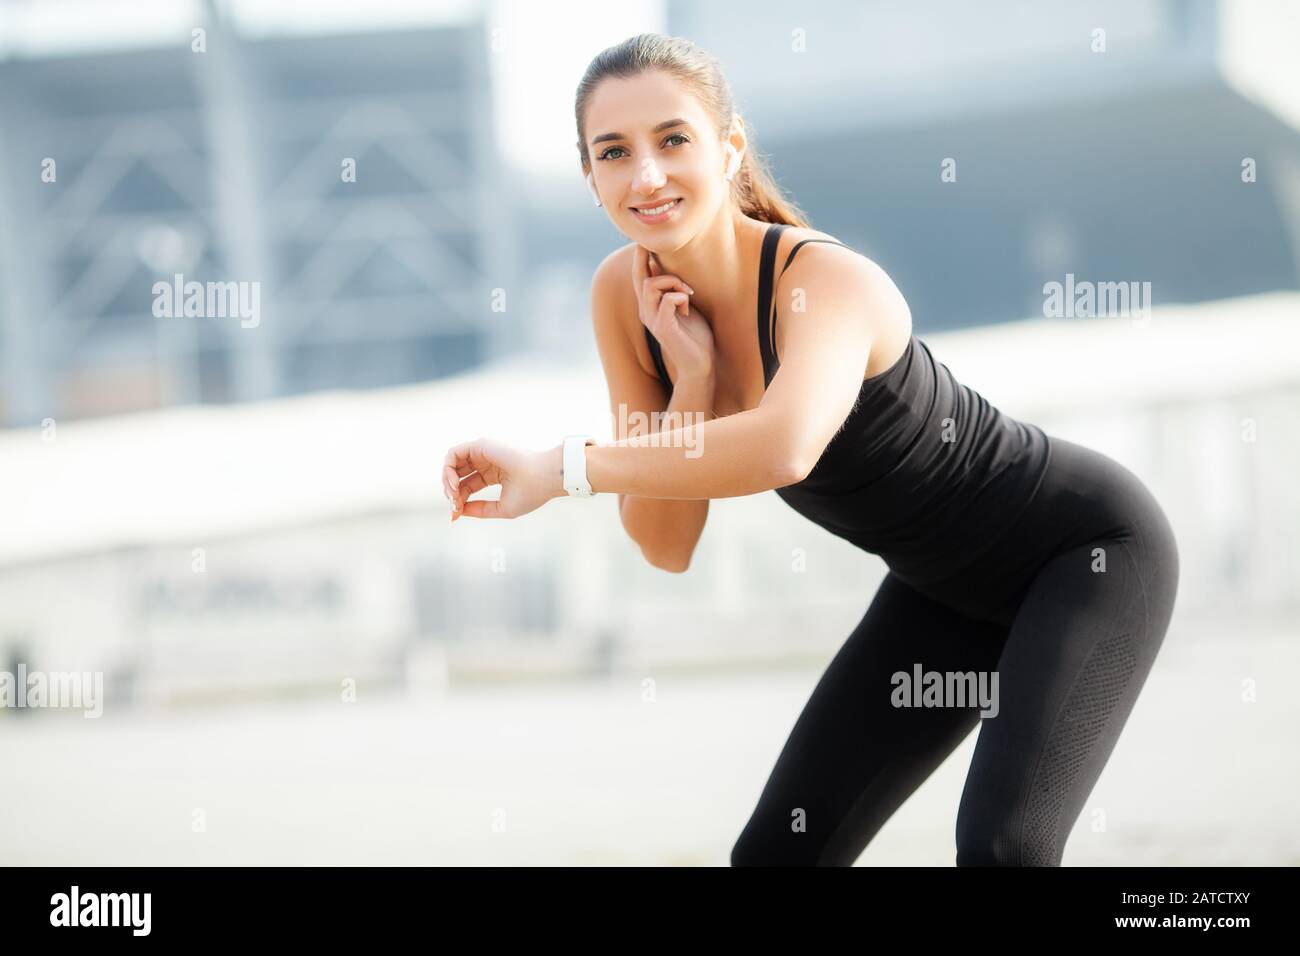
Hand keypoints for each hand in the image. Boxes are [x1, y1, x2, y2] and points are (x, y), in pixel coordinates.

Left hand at [442, 437, 562, 520]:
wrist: (544, 478)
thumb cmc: (530, 493)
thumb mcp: (501, 508)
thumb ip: (479, 510)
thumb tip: (458, 511)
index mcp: (494, 475)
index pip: (467, 487)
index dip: (457, 501)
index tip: (455, 515)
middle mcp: (487, 463)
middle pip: (457, 476)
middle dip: (450, 492)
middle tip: (454, 505)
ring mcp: (483, 453)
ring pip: (452, 464)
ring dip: (447, 481)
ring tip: (454, 495)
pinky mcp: (480, 445)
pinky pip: (453, 454)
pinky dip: (448, 469)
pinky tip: (455, 484)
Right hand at [633, 244, 714, 380]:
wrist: (700, 365)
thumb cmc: (696, 336)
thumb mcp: (685, 307)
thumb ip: (677, 291)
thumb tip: (675, 270)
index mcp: (650, 306)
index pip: (639, 277)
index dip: (639, 257)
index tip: (644, 240)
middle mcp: (646, 311)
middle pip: (640, 277)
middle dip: (644, 258)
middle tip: (649, 244)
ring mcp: (652, 320)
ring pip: (651, 285)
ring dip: (673, 282)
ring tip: (688, 292)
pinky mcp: (663, 328)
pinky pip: (668, 300)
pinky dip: (680, 296)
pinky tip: (688, 306)